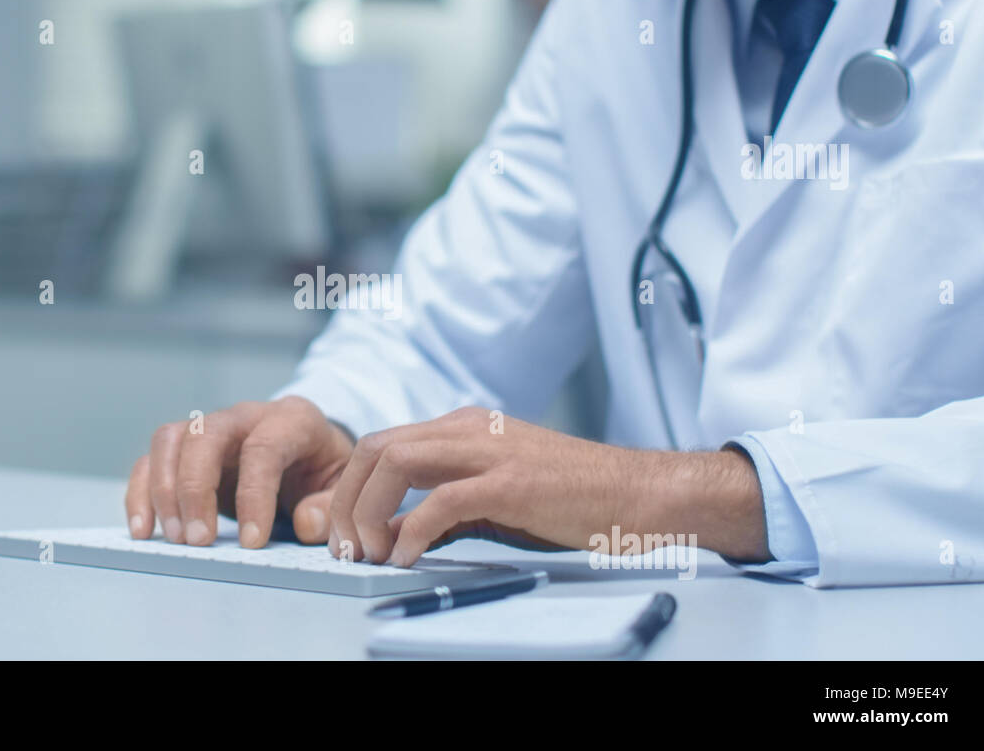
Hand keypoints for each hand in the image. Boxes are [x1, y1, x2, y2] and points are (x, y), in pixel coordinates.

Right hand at [124, 396, 353, 547]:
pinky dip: (142, 492)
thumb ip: (329, 505)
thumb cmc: (325, 468)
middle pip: (205, 436)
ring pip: (171, 440)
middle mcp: (246, 416)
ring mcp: (211, 427)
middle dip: (195, 490)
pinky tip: (144, 529)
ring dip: (164, 490)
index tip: (252, 542)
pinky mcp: (186, 447)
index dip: (254, 495)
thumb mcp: (342, 484)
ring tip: (174, 538)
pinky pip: (151, 459)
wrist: (311, 450)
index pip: (263, 449)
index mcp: (292, 419)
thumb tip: (304, 522)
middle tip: (198, 540)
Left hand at [327, 407, 768, 565]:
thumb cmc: (572, 498)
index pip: (381, 443)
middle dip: (346, 498)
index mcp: (464, 425)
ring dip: (368, 512)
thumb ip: (448, 499)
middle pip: (375, 447)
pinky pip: (439, 501)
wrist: (640, 494)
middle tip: (344, 547)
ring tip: (368, 553)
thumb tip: (397, 530)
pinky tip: (406, 557)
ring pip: (396, 463)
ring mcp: (490, 450)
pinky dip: (410, 530)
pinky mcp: (510, 482)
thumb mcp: (498, 490)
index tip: (343, 531)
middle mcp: (469, 428)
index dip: (350, 487)